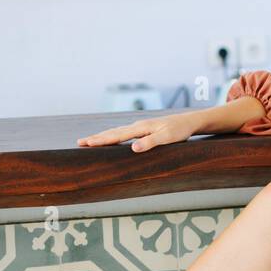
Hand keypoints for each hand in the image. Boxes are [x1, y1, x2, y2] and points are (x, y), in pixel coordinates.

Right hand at [77, 108, 216, 151]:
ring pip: (117, 132)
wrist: (190, 121)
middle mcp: (138, 126)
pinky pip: (125, 133)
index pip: (116, 136)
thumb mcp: (167, 138)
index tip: (86, 143)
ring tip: (90, 141)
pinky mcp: (145, 129)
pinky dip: (114, 136)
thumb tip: (133, 148)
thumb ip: (150, 143)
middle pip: (113, 132)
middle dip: (96, 138)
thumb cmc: (180, 131)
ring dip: (103, 136)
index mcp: (140, 128)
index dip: (100, 140)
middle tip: (80, 142)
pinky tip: (112, 138)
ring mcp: (141, 127)